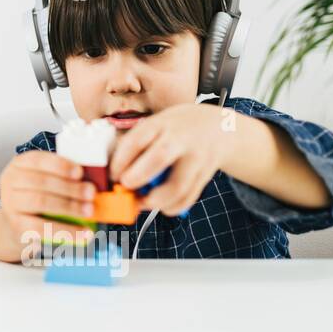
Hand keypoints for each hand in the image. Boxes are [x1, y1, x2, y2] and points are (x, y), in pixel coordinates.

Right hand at [0, 151, 98, 260]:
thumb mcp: (45, 182)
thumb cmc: (38, 198)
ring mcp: (10, 203)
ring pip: (41, 202)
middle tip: (91, 193)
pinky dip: (66, 230)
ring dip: (69, 206)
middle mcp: (10, 181)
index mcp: (19, 164)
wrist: (16, 224)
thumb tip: (92, 180)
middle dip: (69, 187)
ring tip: (89, 211)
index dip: (60, 165)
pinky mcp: (16, 225)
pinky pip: (42, 227)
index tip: (80, 172)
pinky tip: (83, 233)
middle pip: (41, 182)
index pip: (37, 160)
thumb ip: (64, 177)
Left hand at [109, 103, 228, 216]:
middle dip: (138, 176)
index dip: (120, 161)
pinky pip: (189, 197)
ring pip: (178, 185)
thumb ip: (138, 144)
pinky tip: (162, 206)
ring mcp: (196, 158)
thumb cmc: (176, 129)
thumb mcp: (157, 124)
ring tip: (143, 202)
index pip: (137, 141)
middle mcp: (181, 139)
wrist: (219, 128)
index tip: (113, 176)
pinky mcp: (206, 175)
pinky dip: (173, 207)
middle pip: (160, 157)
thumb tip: (114, 172)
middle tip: (126, 187)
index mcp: (161, 124)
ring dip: (156, 200)